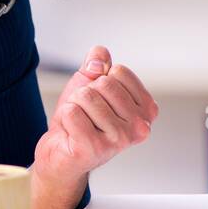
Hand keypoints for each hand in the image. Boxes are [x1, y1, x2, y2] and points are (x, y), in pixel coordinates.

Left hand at [34, 45, 159, 189]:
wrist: (61, 153)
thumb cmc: (80, 121)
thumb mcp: (89, 84)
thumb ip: (97, 64)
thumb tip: (99, 55)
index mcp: (146, 110)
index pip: (119, 72)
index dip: (100, 80)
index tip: (99, 100)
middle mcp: (139, 127)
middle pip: (103, 83)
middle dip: (85, 94)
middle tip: (85, 114)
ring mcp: (119, 140)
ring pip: (86, 96)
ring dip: (73, 106)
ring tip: (78, 123)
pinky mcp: (95, 148)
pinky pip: (71, 112)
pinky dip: (64, 118)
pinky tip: (71, 132)